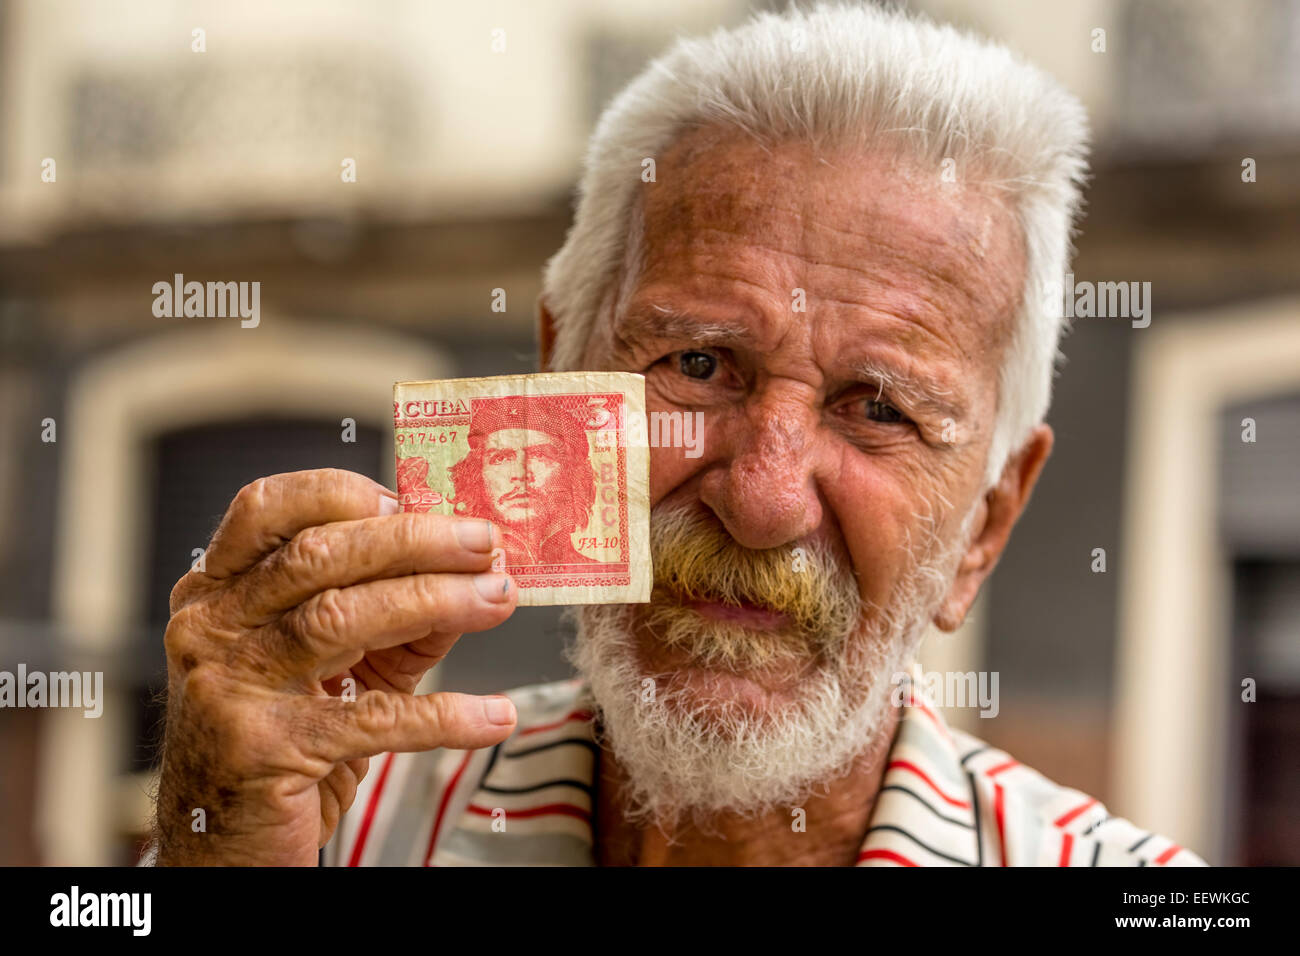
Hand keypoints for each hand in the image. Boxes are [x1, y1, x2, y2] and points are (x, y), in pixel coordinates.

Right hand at [154, 468, 517, 864]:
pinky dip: (444, 715)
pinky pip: (372, 718)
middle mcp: (212, 629)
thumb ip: (394, 618)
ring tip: (499, 599)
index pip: (266, 510)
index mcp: (218, 592)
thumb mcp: (333, 665)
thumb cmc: (281, 738)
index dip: (342, 494)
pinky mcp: (265, 750)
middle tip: (484, 543)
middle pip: (317, 556)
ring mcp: (231, 688)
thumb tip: (475, 575)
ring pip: (341, 618)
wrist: (225, 841)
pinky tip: (493, 715)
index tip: (410, 499)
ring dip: (436, 602)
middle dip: (414, 541)